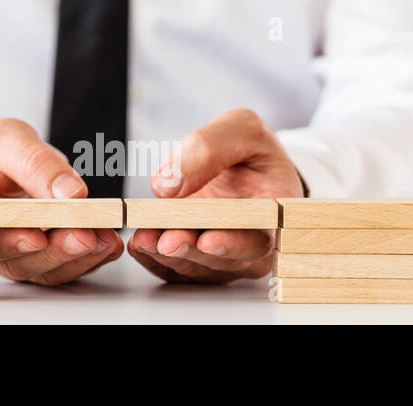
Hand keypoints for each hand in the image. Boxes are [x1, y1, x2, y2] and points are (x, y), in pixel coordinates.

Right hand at [0, 118, 123, 285]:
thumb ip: (34, 162)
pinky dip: (88, 260)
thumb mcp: (8, 138)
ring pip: (39, 269)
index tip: (37, 235)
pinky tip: (108, 245)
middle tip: (82, 238)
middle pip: (10, 258)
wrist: (2, 166)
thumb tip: (69, 193)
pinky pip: (61, 269)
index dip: (7, 238)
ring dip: (74, 258)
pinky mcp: (36, 261)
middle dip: (50, 251)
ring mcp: (8, 255)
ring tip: (103, 240)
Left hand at [128, 108, 303, 283]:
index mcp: (274, 217)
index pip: (258, 240)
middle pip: (220, 260)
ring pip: (193, 267)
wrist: (244, 166)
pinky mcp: (195, 260)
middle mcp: (251, 247)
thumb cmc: (252, 150)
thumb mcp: (242, 130)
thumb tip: (168, 184)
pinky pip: (173, 268)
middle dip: (190, 251)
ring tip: (144, 239)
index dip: (232, 244)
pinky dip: (153, 259)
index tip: (206, 239)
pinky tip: (139, 245)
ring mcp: (222, 258)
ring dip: (166, 256)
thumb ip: (209, 149)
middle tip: (167, 241)